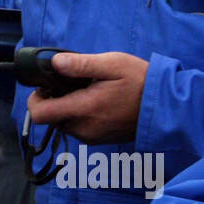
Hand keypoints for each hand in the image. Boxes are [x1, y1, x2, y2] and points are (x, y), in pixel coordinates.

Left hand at [26, 51, 148, 144]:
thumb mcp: (112, 64)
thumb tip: (54, 63)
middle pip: (51, 118)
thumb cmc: (141, 82)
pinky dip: (80, 115)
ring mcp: (92, 137)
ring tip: (88, 90)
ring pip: (64, 123)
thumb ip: (80, 65)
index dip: (36, 99)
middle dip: (54, 100)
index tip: (46, 85)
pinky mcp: (100, 139)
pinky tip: (97, 100)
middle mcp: (84, 128)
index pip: (39, 115)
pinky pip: (79, 128)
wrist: (167, 107)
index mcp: (83, 110)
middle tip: (72, 82)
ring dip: (68, 107)